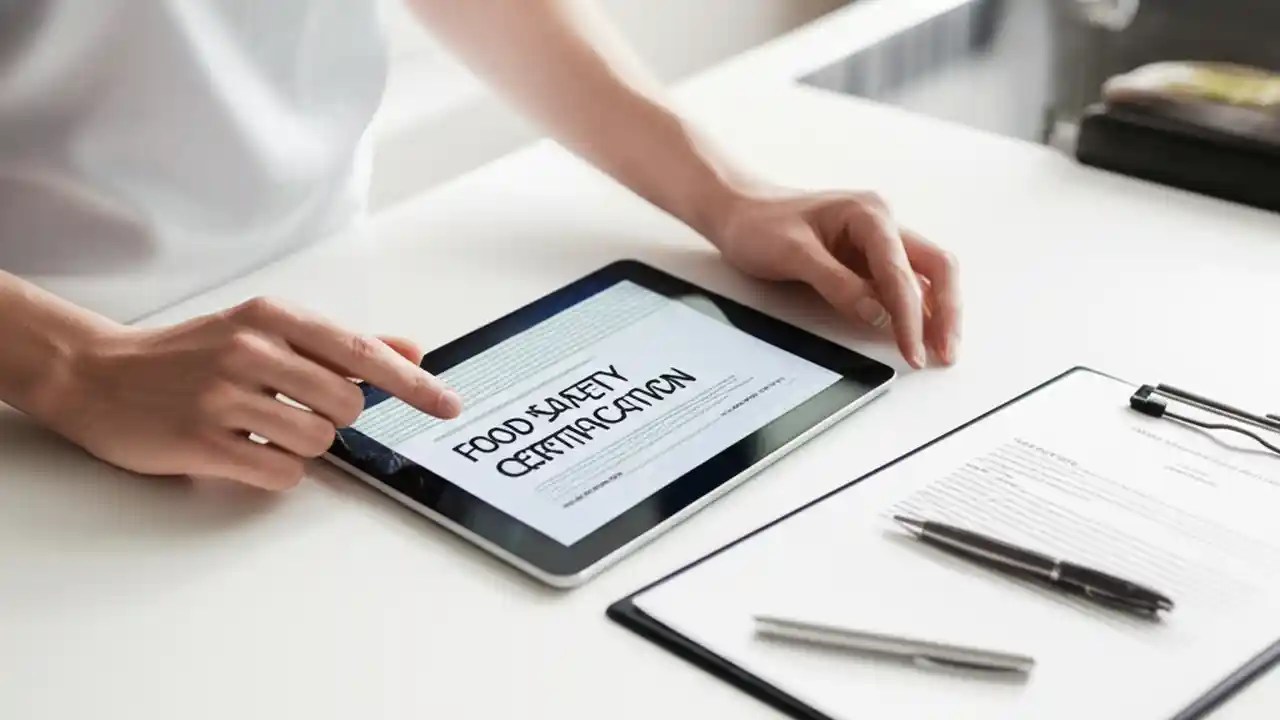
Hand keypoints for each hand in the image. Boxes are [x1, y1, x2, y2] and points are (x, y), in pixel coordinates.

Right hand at [41, 297, 461, 489]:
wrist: (98, 375)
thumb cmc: (191, 354)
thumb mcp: (264, 331)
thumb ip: (340, 344)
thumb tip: (412, 351)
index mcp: (272, 317)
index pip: (363, 354)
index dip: (414, 385)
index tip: (449, 405)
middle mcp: (251, 350)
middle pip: (347, 405)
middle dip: (333, 418)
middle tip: (290, 408)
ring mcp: (225, 395)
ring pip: (318, 441)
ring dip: (301, 445)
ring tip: (259, 426)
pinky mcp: (204, 441)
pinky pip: (282, 473)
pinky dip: (275, 470)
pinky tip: (244, 449)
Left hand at [711, 189, 960, 367]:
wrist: (739, 211)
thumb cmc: (759, 224)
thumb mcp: (792, 254)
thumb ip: (837, 284)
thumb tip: (878, 314)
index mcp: (869, 214)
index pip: (901, 272)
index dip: (910, 317)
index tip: (911, 350)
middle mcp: (883, 223)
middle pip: (937, 267)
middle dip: (946, 312)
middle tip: (945, 353)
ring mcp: (879, 241)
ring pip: (927, 275)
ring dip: (938, 311)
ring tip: (940, 349)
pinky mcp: (869, 258)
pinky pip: (905, 282)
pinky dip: (917, 308)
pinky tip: (920, 332)